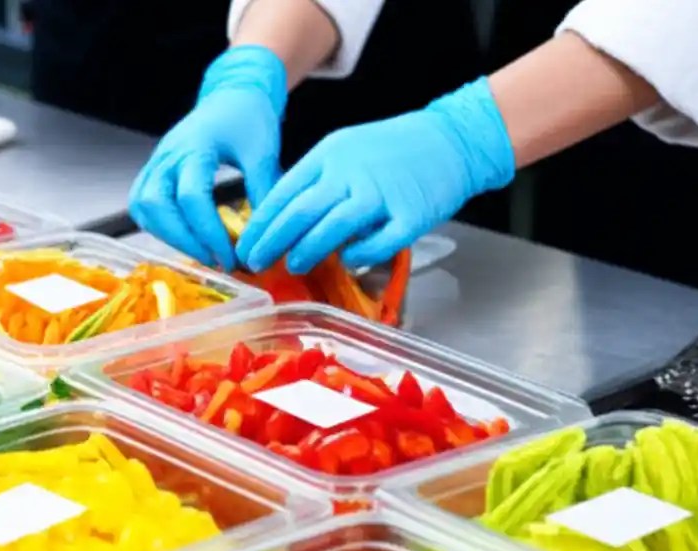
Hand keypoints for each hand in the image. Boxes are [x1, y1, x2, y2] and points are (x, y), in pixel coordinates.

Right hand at [129, 45, 287, 271]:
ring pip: (144, 207)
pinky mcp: (153, 170)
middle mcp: (168, 155)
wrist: (232, 95)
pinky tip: (184, 237)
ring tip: (201, 252)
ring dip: (169, 236)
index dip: (209, 233)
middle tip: (215, 260)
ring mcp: (156, 162)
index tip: (231, 257)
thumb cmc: (248, 119)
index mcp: (195, 147)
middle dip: (185, 241)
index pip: (192, 198)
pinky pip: (142, 203)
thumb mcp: (263, 153)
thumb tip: (263, 237)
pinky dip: (158, 225)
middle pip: (157, 206)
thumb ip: (262, 192)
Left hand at [237, 77, 514, 273]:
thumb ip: (316, 182)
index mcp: (329, 155)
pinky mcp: (410, 215)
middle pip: (301, 212)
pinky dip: (358, 256)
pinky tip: (348, 261)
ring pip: (333, 228)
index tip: (245, 246)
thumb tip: (283, 220)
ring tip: (293, 264)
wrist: (452, 138)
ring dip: (307, 250)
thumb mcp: (344, 151)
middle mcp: (351, 172)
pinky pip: (377, 243)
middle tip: (256, 262)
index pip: (283, 193)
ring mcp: (382, 194)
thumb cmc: (393, 150)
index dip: (261, 224)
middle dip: (273, 242)